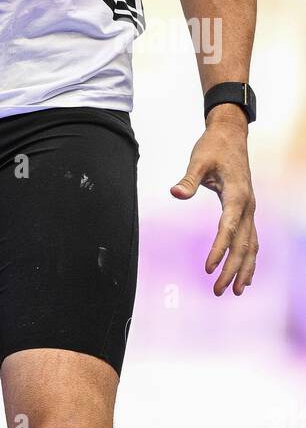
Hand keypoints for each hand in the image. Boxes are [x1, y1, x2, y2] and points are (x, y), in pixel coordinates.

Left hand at [170, 107, 257, 295]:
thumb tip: (175, 193)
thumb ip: (188, 179)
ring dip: (244, 269)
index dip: (219, 249)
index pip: (228, 228)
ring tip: (235, 291)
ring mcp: (250, 209)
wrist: (231, 136)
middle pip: (243, 244)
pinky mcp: (247, 210)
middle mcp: (248, 206)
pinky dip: (249, 258)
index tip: (208, 267)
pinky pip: (252, 239)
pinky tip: (244, 275)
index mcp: (236, 195)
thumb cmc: (213, 147)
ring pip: (251, 245)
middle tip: (217, 290)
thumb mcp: (198, 159)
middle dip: (232, 269)